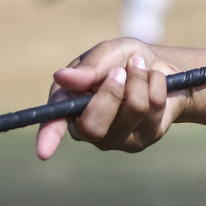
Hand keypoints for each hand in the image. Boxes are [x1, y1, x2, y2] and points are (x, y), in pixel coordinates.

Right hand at [36, 39, 188, 159]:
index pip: (53, 125)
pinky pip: (155, 108)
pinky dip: (156, 84)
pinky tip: (154, 80)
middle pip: (94, 127)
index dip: (48, 137)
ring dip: (140, 79)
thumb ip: (89, 67)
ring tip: (139, 67)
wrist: (161, 66)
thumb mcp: (107, 53)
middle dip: (112, 92)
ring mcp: (118, 138)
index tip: (44, 152)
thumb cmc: (124, 59)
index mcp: (68, 105)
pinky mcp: (145, 137)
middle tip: (120, 70)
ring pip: (133, 111)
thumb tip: (63, 78)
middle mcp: (88, 129)